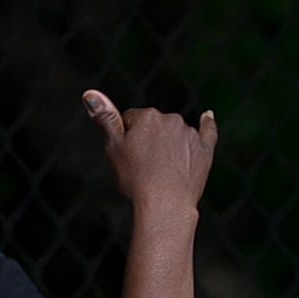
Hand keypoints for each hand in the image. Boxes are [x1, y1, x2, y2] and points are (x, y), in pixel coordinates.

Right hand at [83, 91, 217, 215]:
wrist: (166, 204)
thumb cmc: (136, 179)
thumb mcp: (113, 148)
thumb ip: (105, 118)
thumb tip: (90, 93)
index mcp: (146, 116)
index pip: (132, 120)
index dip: (127, 138)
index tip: (128, 155)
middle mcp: (170, 119)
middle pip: (155, 125)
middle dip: (149, 140)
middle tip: (145, 166)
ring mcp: (189, 134)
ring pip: (176, 133)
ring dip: (170, 145)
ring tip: (164, 171)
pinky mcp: (205, 149)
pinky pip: (208, 131)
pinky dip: (207, 124)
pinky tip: (207, 116)